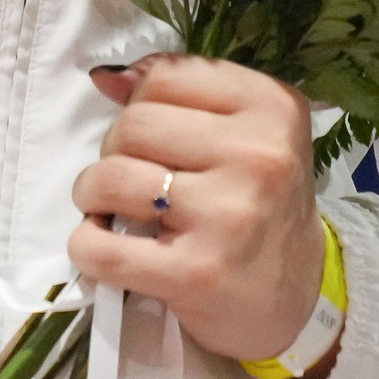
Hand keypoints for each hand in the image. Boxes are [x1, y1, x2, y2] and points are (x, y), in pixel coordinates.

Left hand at [67, 56, 326, 366]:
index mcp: (271, 108)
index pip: (166, 76)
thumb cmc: (258, 205)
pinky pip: (104, 248)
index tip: (154, 136)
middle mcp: (258, 155)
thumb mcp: (243, 133)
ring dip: (93, 193)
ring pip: (112, 176)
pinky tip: (100, 245)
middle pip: (134, 124)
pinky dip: (85, 245)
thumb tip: (106, 78)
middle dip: (115, 149)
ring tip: (110, 207)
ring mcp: (228, 214)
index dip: (141, 102)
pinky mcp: (197, 272)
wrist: (293, 301)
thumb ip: (179, 94)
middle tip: (132, 176)